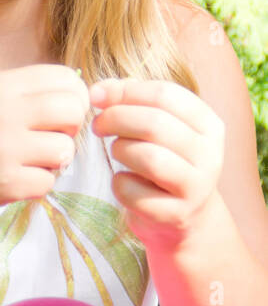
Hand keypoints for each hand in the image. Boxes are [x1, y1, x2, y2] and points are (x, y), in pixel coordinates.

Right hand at [0, 64, 90, 220]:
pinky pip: (48, 183)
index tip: (59, 112)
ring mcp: (4, 150)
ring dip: (52, 160)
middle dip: (68, 127)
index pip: (63, 79)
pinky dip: (35, 185)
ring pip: (65, 150)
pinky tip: (11, 180)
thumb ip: (11, 92)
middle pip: (73, 110)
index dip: (70, 96)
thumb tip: (62, 90)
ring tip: (26, 162)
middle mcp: (2, 113)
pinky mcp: (4, 185)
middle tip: (47, 138)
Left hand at [89, 77, 224, 252]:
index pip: (165, 94)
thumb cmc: (161, 159)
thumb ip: (130, 101)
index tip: (95, 97)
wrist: (181, 215)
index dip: (123, 92)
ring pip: (148, 157)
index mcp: (208, 124)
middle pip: (155, 123)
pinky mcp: (176, 214)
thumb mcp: (156, 127)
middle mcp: (210, 154)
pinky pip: (134, 191)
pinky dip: (119, 185)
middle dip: (115, 119)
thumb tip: (98, 90)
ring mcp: (197, 187)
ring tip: (117, 153)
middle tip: (97, 126)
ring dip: (120, 151)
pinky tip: (125, 183)